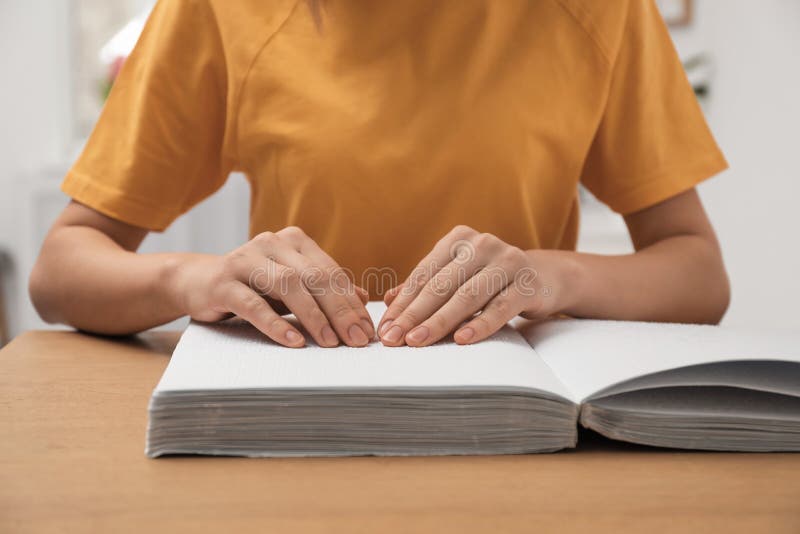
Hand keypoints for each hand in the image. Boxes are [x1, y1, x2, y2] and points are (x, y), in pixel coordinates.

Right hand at [171, 226, 374, 347]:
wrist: (197, 281)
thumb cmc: (253, 285)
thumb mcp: (292, 285)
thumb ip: (323, 288)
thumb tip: (362, 297)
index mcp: (294, 241)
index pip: (331, 272)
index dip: (351, 303)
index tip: (366, 331)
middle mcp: (272, 243)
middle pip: (315, 277)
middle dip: (339, 311)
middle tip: (355, 340)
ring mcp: (246, 260)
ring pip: (288, 286)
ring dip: (313, 316)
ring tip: (329, 343)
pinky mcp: (223, 283)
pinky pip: (254, 304)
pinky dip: (276, 324)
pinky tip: (294, 341)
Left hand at [377, 225, 570, 346]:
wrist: (546, 278)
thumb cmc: (492, 280)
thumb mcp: (458, 277)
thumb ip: (427, 286)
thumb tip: (388, 302)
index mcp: (459, 239)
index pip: (424, 274)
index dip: (403, 303)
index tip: (385, 329)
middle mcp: (482, 245)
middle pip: (441, 285)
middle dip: (414, 315)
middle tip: (394, 339)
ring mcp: (507, 261)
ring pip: (467, 296)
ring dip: (440, 321)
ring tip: (417, 341)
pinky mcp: (528, 284)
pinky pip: (500, 307)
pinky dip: (480, 324)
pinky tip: (461, 340)